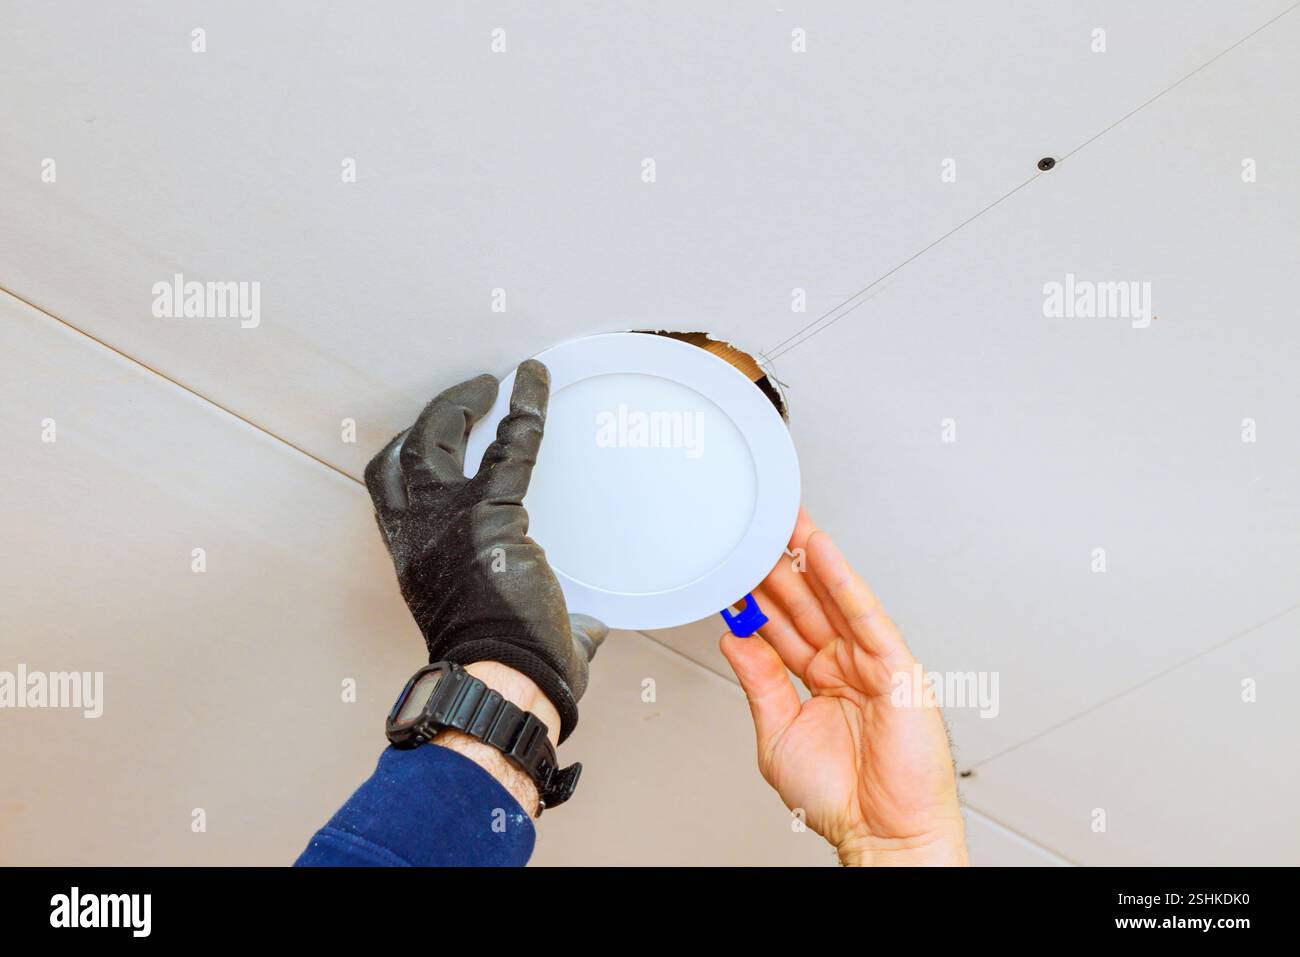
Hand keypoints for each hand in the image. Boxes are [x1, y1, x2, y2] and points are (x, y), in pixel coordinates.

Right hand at [364, 360, 606, 742]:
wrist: (506, 685)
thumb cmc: (510, 675)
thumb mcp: (515, 637)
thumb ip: (554, 621)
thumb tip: (589, 629)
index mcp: (417, 563)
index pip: (393, 491)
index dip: (408, 455)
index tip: (434, 430)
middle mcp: (419, 537)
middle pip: (403, 455)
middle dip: (432, 417)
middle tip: (470, 395)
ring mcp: (447, 523)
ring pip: (435, 439)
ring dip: (459, 404)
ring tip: (491, 385)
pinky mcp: (491, 514)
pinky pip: (510, 447)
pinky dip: (525, 409)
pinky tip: (536, 381)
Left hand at [719, 509, 966, 865]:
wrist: (883, 834)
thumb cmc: (841, 798)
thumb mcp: (778, 733)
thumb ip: (759, 681)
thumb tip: (734, 638)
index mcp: (818, 681)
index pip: (779, 627)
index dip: (754, 596)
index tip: (730, 567)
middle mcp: (844, 666)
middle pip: (803, 603)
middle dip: (776, 565)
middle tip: (750, 528)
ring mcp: (870, 663)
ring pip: (831, 597)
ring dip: (805, 557)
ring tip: (779, 519)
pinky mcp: (895, 666)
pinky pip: (864, 613)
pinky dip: (841, 579)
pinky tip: (818, 549)